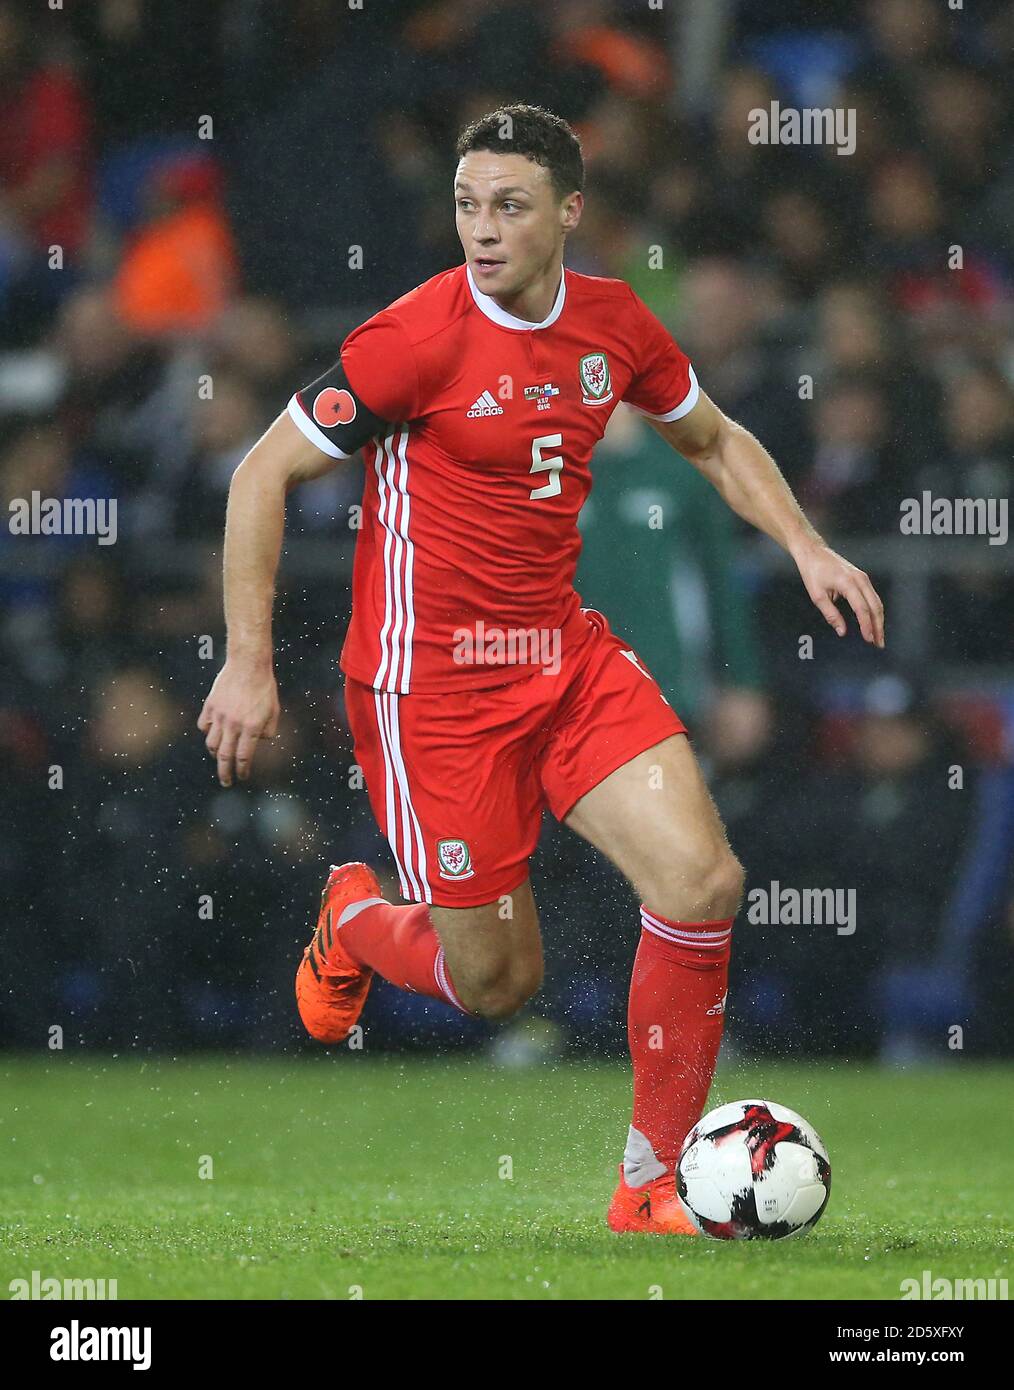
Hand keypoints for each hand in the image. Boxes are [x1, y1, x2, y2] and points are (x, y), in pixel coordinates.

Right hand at [197, 658, 280, 785]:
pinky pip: (204, 726)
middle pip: (224, 756)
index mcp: (252, 727)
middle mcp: (234, 724)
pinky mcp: (210, 706)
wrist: (248, 664)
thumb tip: (258, 742)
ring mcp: (220, 715)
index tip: (241, 778)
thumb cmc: (264, 687)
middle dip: (225, 773)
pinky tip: (213, 733)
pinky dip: (207, 733)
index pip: (244, 757)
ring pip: (211, 743)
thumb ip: (267, 731)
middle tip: (226, 782)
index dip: (242, 771)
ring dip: (215, 754)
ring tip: (220, 757)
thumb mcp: (274, 711)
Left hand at [793, 539, 884, 646]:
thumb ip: (831, 614)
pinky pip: (873, 597)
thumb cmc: (813, 572)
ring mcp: (863, 578)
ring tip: (878, 637)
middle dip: (878, 626)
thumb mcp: (817, 596)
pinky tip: (874, 622)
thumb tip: (842, 631)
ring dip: (879, 620)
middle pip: (875, 606)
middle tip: (879, 643)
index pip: (862, 609)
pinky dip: (875, 611)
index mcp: (848, 583)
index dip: (867, 625)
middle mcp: (860, 579)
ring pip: (877, 602)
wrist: (814, 552)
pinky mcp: (862, 578)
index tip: (869, 639)